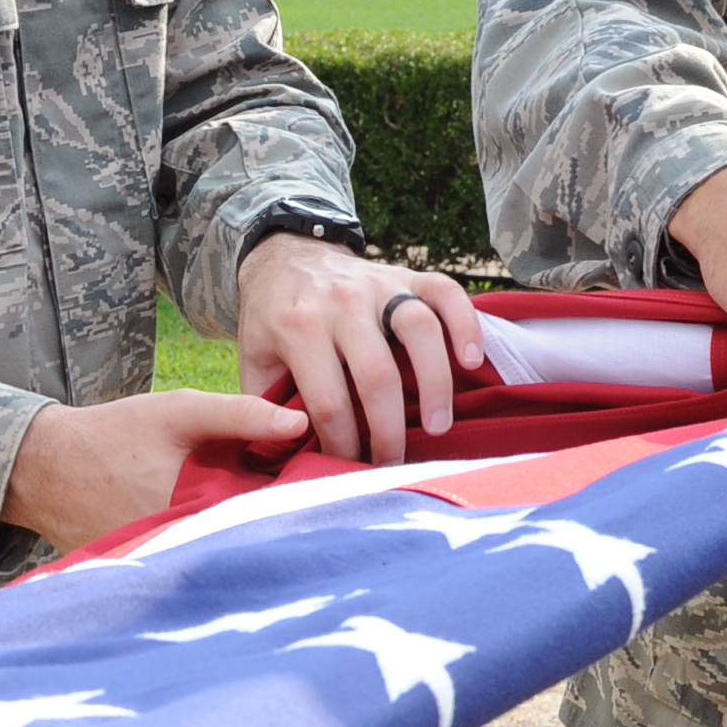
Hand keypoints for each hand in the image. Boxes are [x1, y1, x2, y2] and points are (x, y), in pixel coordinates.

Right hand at [3, 390, 309, 553]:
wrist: (45, 468)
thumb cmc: (117, 433)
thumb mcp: (180, 412)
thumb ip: (240, 415)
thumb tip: (301, 422)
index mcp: (196, 512)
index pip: (269, 515)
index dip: (302, 498)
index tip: (334, 482)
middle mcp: (183, 550)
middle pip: (253, 539)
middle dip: (284, 520)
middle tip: (320, 498)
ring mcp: (167, 567)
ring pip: (228, 550)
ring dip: (254, 532)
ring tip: (287, 510)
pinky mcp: (154, 572)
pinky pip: (200, 558)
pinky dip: (220, 541)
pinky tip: (239, 521)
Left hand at [236, 234, 484, 463]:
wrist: (286, 257)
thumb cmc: (273, 319)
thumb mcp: (254, 358)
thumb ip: (266, 403)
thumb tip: (288, 456)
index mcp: (299, 327)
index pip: (328, 401)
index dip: (342, 444)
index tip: (351, 469)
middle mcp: (341, 303)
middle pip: (377, 374)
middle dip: (389, 429)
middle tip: (396, 464)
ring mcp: (378, 284)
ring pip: (419, 330)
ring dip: (435, 383)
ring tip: (439, 426)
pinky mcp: (407, 274)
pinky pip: (446, 293)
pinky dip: (465, 324)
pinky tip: (472, 360)